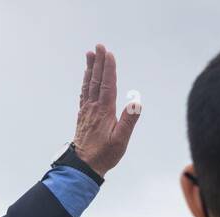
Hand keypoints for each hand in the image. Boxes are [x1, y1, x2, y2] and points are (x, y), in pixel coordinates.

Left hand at [72, 44, 140, 177]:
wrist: (82, 166)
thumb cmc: (104, 155)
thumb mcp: (120, 141)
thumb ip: (128, 121)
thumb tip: (136, 102)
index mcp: (104, 112)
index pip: (107, 85)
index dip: (109, 69)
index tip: (109, 54)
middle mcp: (94, 108)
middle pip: (96, 80)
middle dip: (98, 62)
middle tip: (98, 46)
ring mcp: (87, 111)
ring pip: (88, 85)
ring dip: (90, 69)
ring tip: (90, 54)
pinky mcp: (83, 116)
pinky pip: (84, 94)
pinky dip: (85, 82)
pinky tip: (86, 76)